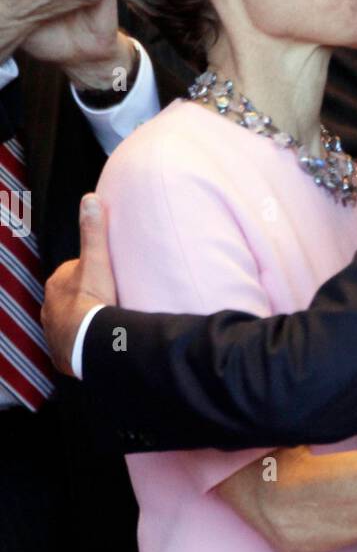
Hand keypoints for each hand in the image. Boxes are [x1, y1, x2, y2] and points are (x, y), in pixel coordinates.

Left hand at [41, 195, 116, 374]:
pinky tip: (97, 342)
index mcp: (57, 283)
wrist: (87, 343)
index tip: (109, 278)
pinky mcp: (62, 352)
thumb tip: (91, 199)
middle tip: (111, 300)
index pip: (75, 273)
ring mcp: (54, 331)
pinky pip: (73, 344)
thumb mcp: (97, 261)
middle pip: (72, 297)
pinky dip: (83, 342)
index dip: (93, 273)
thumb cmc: (92, 301)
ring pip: (71, 321)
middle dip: (88, 298)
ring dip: (85, 321)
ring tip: (106, 323)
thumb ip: (94, 231)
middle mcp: (50, 307)